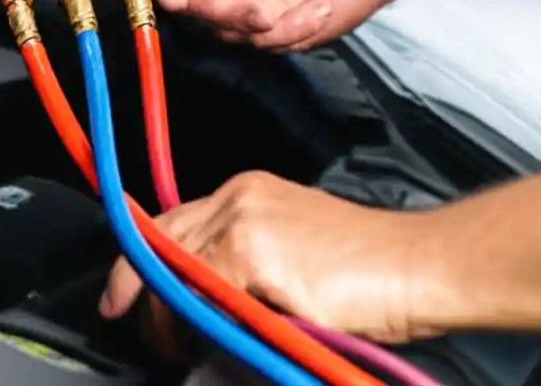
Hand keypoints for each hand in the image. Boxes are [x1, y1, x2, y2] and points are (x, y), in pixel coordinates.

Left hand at [99, 171, 450, 343]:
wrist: (420, 266)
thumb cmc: (373, 270)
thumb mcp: (295, 256)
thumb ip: (244, 269)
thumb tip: (202, 305)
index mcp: (248, 193)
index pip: (170, 223)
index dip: (137, 263)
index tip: (120, 296)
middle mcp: (239, 197)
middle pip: (160, 242)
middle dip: (138, 293)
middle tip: (138, 331)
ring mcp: (244, 220)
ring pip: (173, 270)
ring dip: (166, 317)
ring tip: (179, 348)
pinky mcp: (252, 249)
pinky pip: (197, 288)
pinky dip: (191, 319)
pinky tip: (202, 341)